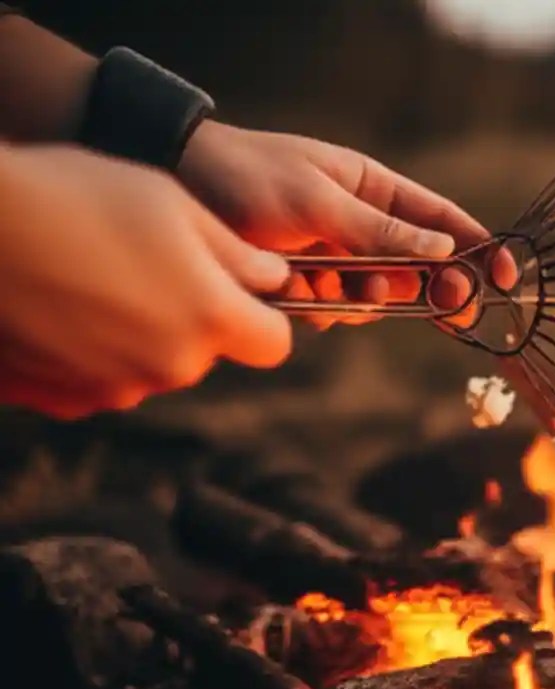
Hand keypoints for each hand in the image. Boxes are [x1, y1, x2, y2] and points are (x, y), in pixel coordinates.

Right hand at [0, 144, 291, 418]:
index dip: (260, 314)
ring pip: (148, 367)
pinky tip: (53, 306)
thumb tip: (273, 280)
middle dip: (189, 317)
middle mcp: (170, 366)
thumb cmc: (76, 195)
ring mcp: (112, 389)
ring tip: (88, 276)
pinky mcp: (60, 399)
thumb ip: (236, 253)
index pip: (272, 342)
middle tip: (141, 263)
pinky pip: (94, 380)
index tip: (234, 286)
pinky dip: (83, 353)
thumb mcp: (173, 205)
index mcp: (210, 319)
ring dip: (135, 335)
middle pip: (203, 352)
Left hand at [176, 121, 516, 328]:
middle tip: (453, 309)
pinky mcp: (308, 284)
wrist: (176, 186)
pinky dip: (327, 307)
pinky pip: (339, 310)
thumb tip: (444, 247)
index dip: (480, 248)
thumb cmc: (248, 177)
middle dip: (436, 287)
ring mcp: (337, 256)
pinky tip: (298, 290)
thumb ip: (381, 230)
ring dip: (370, 299)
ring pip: (382, 296)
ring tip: (336, 286)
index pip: (443, 219)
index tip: (506, 279)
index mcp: (376, 189)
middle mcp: (364, 224)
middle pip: (424, 266)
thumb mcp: (318, 201)